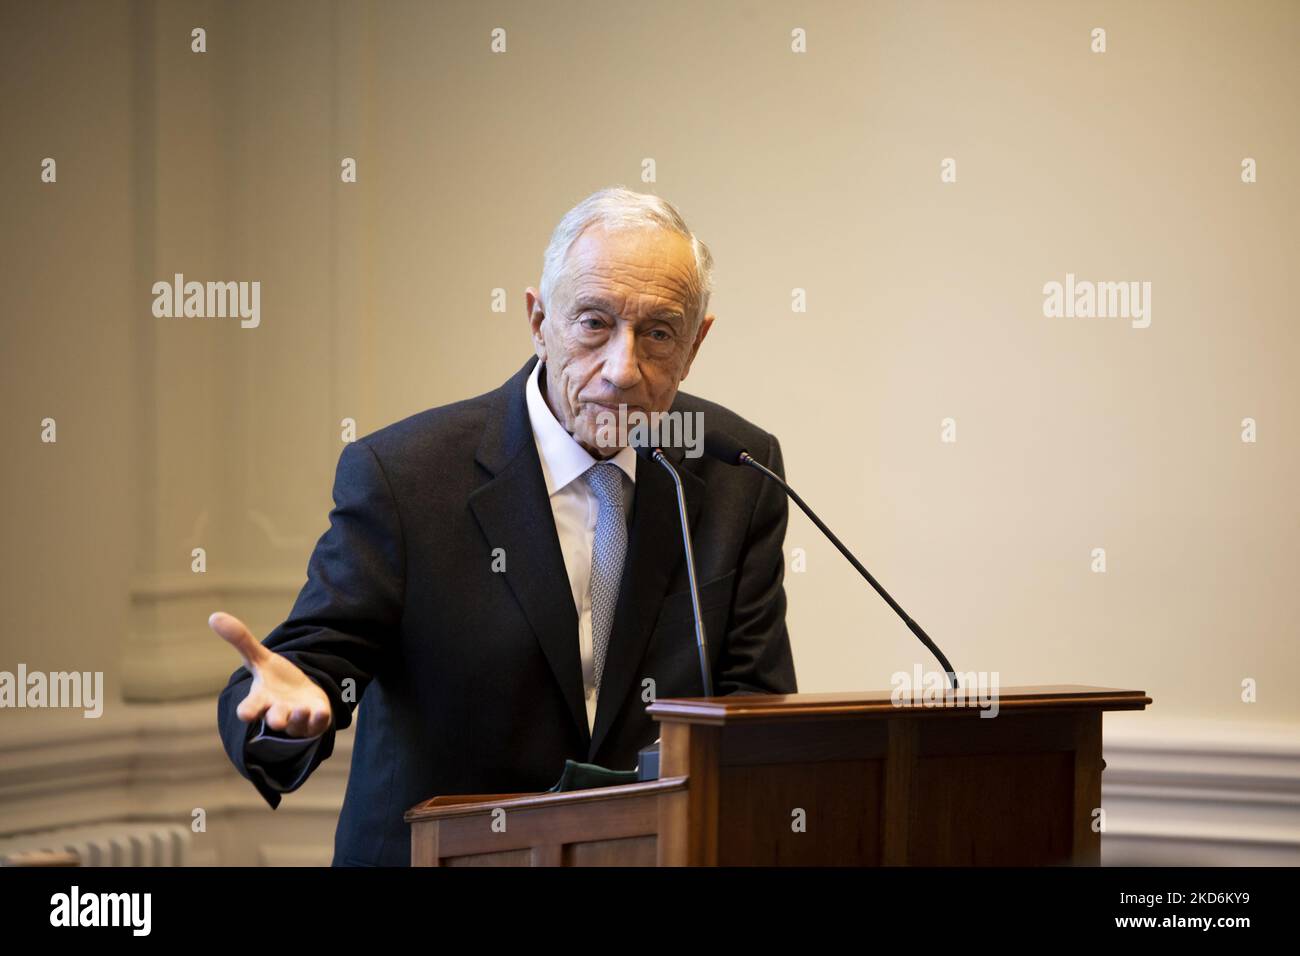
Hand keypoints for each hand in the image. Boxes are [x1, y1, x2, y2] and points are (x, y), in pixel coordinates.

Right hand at [209, 611, 332, 737]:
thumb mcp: (260, 659)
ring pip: (296, 724)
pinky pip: (318, 724)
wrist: (301, 696)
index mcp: (262, 699)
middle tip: (276, 720)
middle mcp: (278, 712)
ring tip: (300, 709)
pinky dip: (319, 719)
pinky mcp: (315, 721)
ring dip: (298, 717)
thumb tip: (213, 616)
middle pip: (274, 720)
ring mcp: (297, 720)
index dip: (248, 711)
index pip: (250, 709)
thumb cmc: (276, 680)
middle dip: (276, 719)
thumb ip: (241, 641)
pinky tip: (320, 712)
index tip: (245, 714)